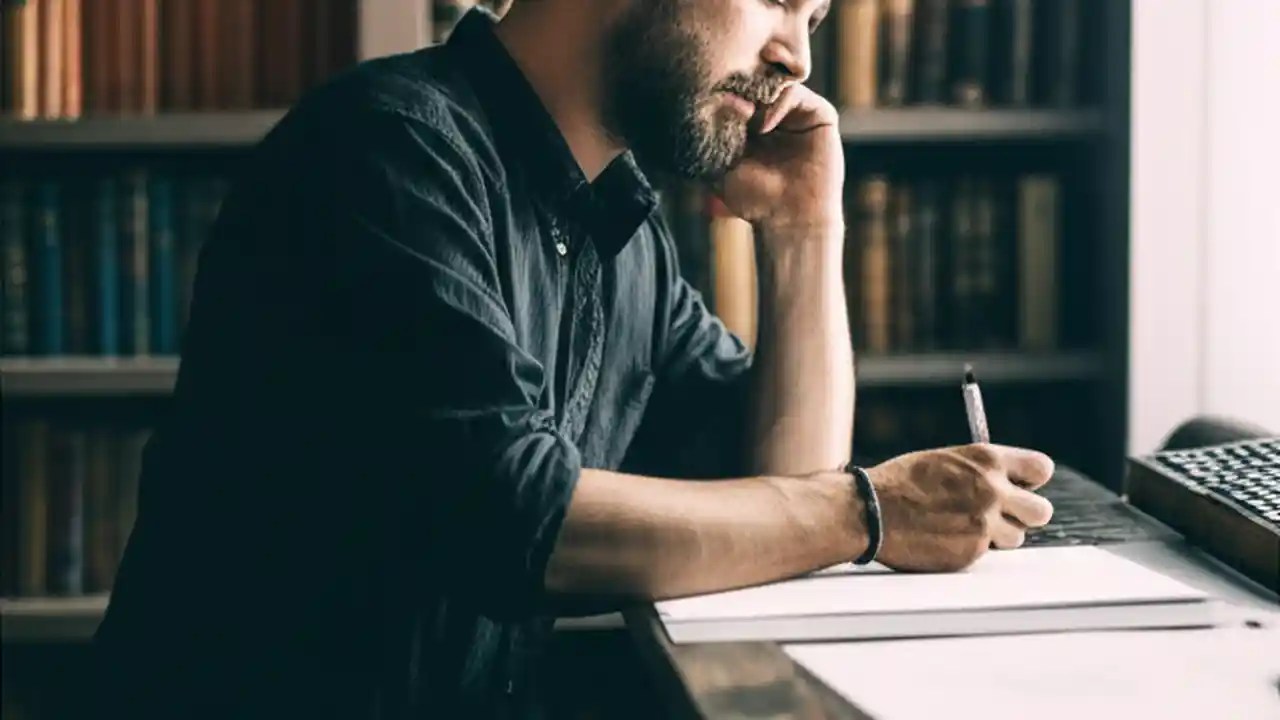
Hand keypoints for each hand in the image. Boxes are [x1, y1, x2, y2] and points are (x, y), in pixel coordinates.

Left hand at [717, 84, 843, 229]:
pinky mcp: (820, 115)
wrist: (790, 217)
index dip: (723, 89)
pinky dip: (776, 103)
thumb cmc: (753, 197)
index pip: (737, 90)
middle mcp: (776, 114)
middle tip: (724, 92)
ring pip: (775, 82)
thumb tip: (716, 97)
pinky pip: (795, 93)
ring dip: (756, 93)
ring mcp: (798, 113)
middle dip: (739, 83)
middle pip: (756, 80)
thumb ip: (716, 132)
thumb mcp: (722, 163)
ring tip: (743, 115)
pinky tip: (764, 126)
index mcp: (752, 123)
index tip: (706, 93)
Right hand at [867, 444, 1055, 571]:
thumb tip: (1008, 484)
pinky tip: (944, 537)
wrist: (870, 511)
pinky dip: (970, 548)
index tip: (1019, 486)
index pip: (1041, 469)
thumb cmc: (901, 483)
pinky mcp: (972, 552)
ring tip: (963, 526)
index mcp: (986, 460)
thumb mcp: (946, 461)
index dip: (1030, 481)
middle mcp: (992, 491)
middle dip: (1024, 515)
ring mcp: (984, 524)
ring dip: (996, 535)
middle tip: (1001, 514)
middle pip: (1041, 511)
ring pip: (1016, 537)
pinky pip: (986, 554)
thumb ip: (981, 472)